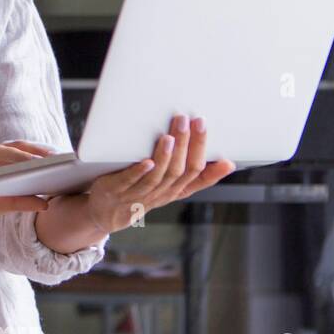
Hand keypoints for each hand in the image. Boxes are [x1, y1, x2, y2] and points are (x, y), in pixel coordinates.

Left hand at [84, 114, 235, 233]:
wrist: (106, 212)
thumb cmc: (142, 193)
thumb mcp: (171, 187)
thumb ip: (196, 175)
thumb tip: (228, 162)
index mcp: (174, 191)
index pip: (196, 173)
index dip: (205, 155)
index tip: (209, 133)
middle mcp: (159, 193)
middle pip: (178, 171)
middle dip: (186, 145)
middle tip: (189, 121)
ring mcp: (137, 194)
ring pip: (157, 177)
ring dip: (165, 156)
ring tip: (170, 136)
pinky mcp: (115, 191)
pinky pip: (129, 182)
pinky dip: (139, 172)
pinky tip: (146, 161)